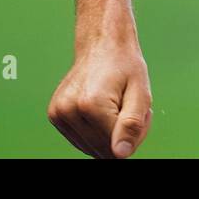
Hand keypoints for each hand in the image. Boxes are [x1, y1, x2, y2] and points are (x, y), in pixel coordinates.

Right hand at [48, 37, 151, 157]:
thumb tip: (121, 155)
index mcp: (91, 104)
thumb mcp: (141, 92)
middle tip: (130, 108)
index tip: (143, 113)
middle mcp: (69, 110)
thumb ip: (133, 125)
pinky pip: (81, 140)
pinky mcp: (55, 116)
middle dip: (122, 136)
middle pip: (102, 149)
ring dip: (109, 136)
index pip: (117, 147)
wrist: (102, 44)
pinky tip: (104, 110)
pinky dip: (96, 132)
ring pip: (91, 148)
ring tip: (118, 108)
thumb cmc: (125, 65)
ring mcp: (58, 114)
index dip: (136, 134)